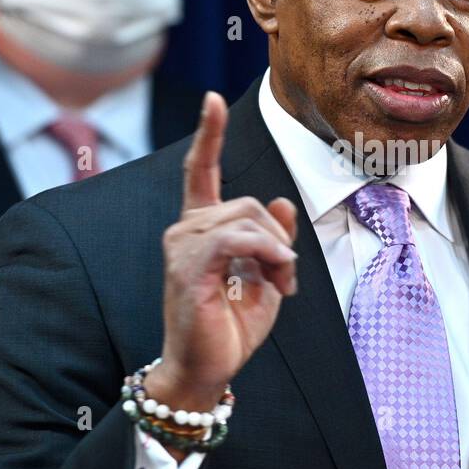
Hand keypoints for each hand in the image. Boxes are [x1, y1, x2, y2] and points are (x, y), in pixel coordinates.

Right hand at [147, 92, 298, 411]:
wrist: (208, 369)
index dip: (208, 134)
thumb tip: (280, 200)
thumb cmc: (231, 325)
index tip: (212, 99)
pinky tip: (275, 274)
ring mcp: (182, 245)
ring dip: (275, 251)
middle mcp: (185, 229)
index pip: (202, 171)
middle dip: (278, 237)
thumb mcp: (267, 274)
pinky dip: (265, 252)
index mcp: (201, 228)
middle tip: (286, 276)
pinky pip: (236, 238)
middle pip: (247, 201)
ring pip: (246, 218)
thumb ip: (273, 236)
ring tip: (279, 284)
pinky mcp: (188, 265)